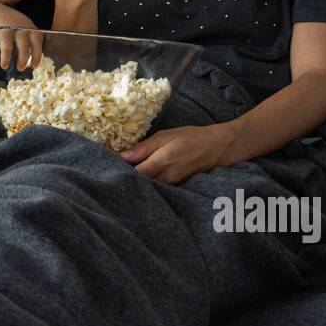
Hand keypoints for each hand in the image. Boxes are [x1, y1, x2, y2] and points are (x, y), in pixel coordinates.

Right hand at [0, 1, 43, 71]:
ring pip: (24, 45)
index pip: (38, 38)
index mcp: (27, 24)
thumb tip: (26, 54)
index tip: (35, 63)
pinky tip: (4, 64)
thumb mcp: (13, 27)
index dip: (38, 51)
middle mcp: (24, 24)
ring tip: (20, 68)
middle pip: (35, 41)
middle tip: (31, 67)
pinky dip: (7, 57)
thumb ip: (20, 37)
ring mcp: (14, 26)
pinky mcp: (3, 29)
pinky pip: (7, 46)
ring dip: (23, 59)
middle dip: (35, 56)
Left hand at [119, 123, 241, 183]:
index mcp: (161, 163)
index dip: (119, 172)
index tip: (107, 166)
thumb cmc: (192, 138)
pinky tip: (141, 180)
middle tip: (111, 172)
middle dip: (125, 180)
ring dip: (135, 183)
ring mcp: (172, 186)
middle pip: (138, 185)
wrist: (218, 148)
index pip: (132, 175)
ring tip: (124, 175)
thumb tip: (122, 156)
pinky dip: (147, 185)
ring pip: (147, 189)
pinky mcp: (176, 189)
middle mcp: (165, 179)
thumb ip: (144, 147)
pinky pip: (157, 190)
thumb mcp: (166, 135)